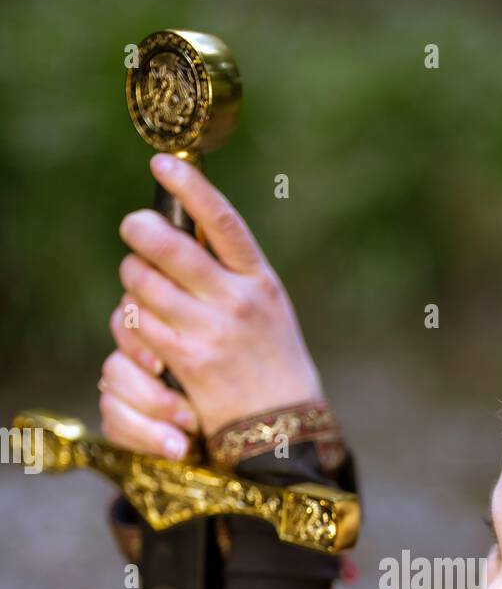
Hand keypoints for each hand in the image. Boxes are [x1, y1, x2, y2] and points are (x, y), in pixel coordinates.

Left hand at [99, 152, 324, 457]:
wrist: (283, 423)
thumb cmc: (272, 360)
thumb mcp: (267, 305)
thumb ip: (233, 270)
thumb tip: (187, 229)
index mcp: (260, 279)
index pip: (222, 221)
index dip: (190, 186)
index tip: (163, 164)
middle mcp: (237, 300)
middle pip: (169, 248)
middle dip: (140, 232)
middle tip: (134, 230)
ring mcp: (210, 331)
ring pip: (145, 284)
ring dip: (132, 278)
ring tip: (138, 281)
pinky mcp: (188, 361)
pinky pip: (140, 324)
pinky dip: (132, 319)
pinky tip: (139, 320)